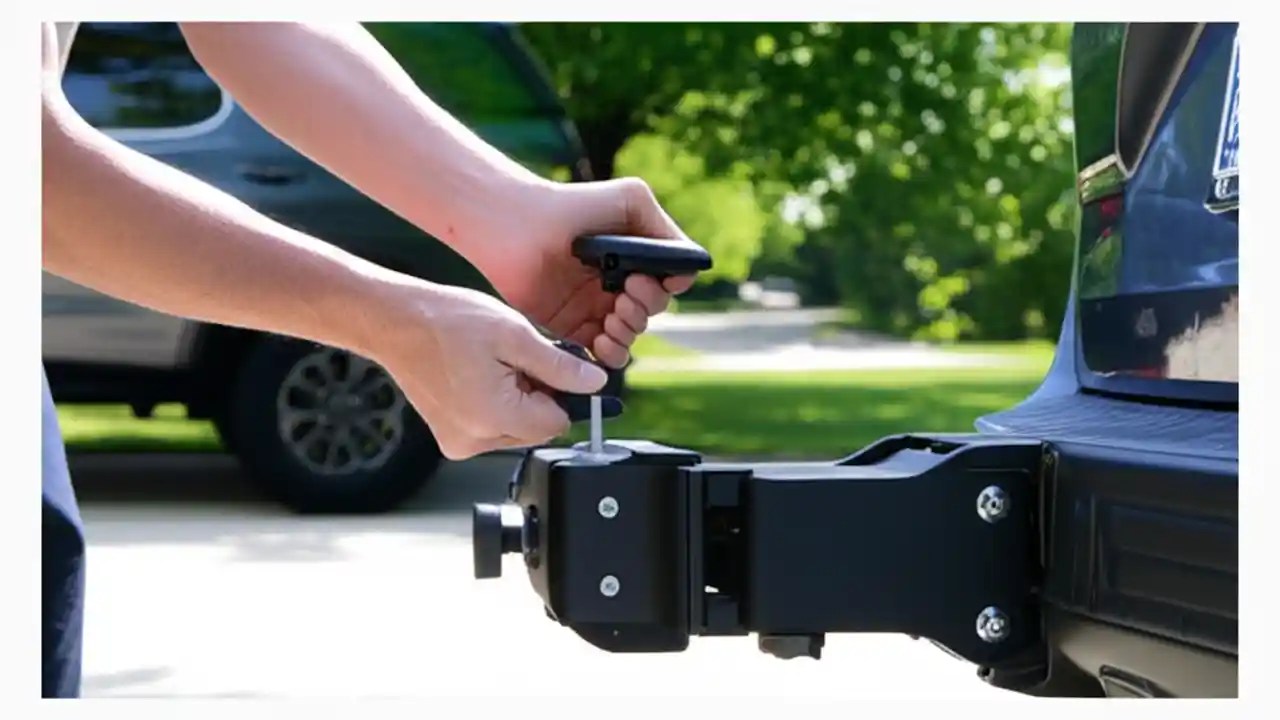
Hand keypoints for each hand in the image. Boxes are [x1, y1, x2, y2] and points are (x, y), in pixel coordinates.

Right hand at [365, 280, 607, 458]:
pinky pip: (491, 427)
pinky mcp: (450, 437)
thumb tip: (594, 383)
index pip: (557, 422)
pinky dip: (493, 404)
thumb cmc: (446, 322)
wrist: (394, 322)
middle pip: (536, 429)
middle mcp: (475, 440)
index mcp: (494, 418)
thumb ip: (560, 366)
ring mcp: (459, 442)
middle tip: (512, 360)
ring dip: (515, 400)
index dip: (560, 391)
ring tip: (489, 365)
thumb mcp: (515, 334)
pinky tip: (476, 375)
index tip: (546, 365)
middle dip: (535, 396)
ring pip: (515, 429)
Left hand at [460, 177, 697, 368]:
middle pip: (652, 311)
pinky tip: (601, 341)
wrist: (514, 225)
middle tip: (622, 294)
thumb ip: (664, 228)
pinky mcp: (572, 328)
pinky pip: (601, 353)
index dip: (666, 287)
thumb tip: (687, 265)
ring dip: (629, 331)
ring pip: (631, 334)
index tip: (644, 279)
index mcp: (636, 257)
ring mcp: (596, 307)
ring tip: (611, 317)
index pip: (670, 282)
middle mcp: (619, 283)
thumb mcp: (630, 200)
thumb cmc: (569, 205)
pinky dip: (610, 354)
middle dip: (644, 308)